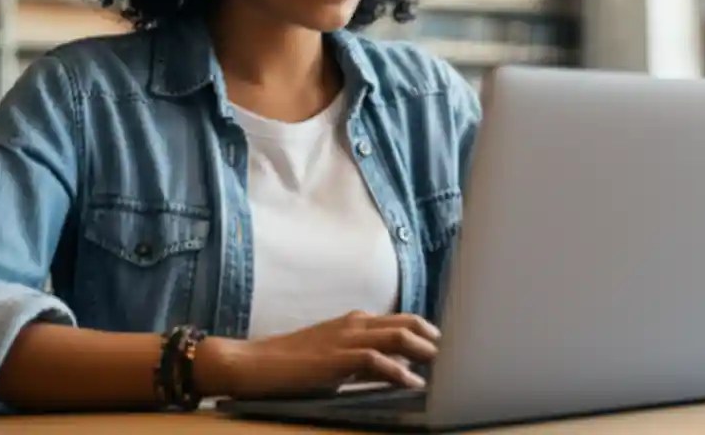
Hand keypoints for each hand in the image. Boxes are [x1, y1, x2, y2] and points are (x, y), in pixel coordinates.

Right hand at [195, 310, 440, 398]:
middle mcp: (354, 324)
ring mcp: (346, 340)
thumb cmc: (289, 363)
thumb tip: (391, 370)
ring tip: (441, 367)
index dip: (426, 331)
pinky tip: (413, 384)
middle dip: (433, 337)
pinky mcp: (337, 360)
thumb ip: (359, 358)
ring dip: (424, 352)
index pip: (400, 319)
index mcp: (354, 321)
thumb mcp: (330, 355)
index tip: (443, 346)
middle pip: (407, 322)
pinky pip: (378, 362)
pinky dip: (400, 372)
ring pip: (398, 337)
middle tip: (451, 356)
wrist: (252, 363)